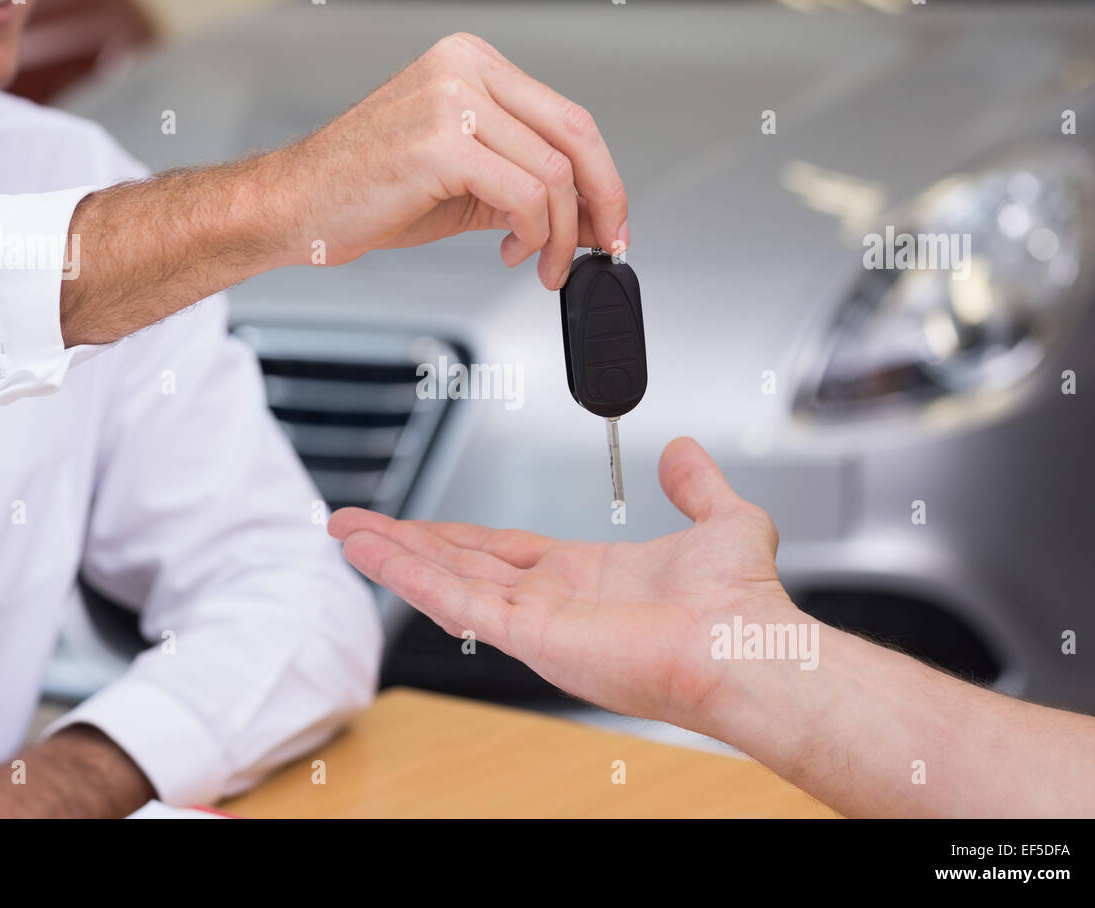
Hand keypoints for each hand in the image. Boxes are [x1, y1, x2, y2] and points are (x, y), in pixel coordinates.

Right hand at [264, 32, 629, 288]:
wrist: (296, 205)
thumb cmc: (365, 189)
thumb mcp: (462, 180)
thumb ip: (522, 185)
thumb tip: (584, 217)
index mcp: (472, 65)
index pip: (567, 116)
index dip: (601, 176)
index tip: (608, 221)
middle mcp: (465, 70)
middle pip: (574, 134)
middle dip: (601, 201)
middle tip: (604, 247)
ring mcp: (452, 100)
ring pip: (553, 172)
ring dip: (559, 234)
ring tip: (540, 262)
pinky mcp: (441, 142)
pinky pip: (523, 193)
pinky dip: (532, 234)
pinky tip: (510, 250)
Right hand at [329, 437, 792, 730]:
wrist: (748, 643)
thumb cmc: (743, 602)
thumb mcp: (720, 517)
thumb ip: (695, 483)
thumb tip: (683, 449)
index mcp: (584, 575)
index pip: (501, 550)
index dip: (456, 535)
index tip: (419, 523)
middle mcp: (552, 600)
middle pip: (459, 563)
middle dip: (404, 543)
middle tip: (355, 523)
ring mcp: (536, 621)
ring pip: (445, 580)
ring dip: (392, 555)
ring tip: (346, 530)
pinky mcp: (530, 635)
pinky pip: (457, 599)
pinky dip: (408, 575)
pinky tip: (375, 553)